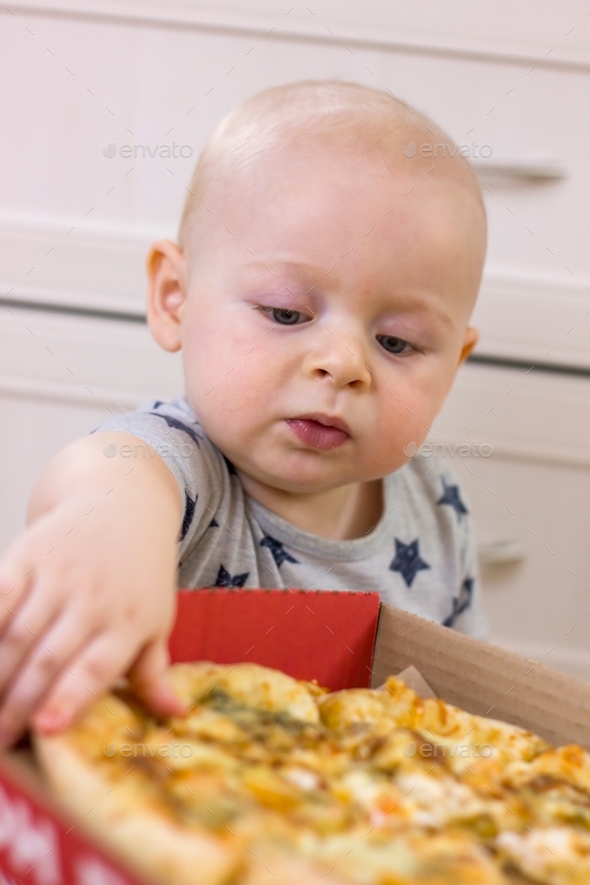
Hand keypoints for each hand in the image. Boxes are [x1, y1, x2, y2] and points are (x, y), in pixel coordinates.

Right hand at [0, 437, 184, 746]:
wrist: (123, 501)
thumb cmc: (141, 571)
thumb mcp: (158, 615)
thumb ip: (153, 669)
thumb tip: (173, 715)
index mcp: (130, 619)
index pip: (96, 667)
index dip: (69, 698)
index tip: (46, 729)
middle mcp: (94, 598)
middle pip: (49, 659)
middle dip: (18, 705)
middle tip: (2, 741)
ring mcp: (58, 575)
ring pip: (17, 634)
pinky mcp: (27, 556)